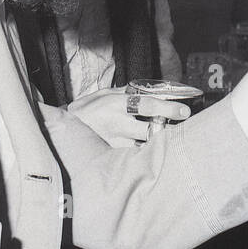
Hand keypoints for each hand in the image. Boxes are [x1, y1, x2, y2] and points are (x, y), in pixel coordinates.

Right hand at [66, 87, 190, 145]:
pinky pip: (136, 156)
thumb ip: (125, 93)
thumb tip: (149, 91)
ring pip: (146, 145)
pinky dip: (147, 154)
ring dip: (159, 143)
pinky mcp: (113, 157)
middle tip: (182, 128)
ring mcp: (115, 143)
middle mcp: (117, 124)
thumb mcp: (103, 95)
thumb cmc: (85, 111)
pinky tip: (155, 153)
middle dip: (169, 129)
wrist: (63, 133)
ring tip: (171, 141)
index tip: (184, 111)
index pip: (147, 105)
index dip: (168, 107)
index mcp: (115, 104)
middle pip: (152, 129)